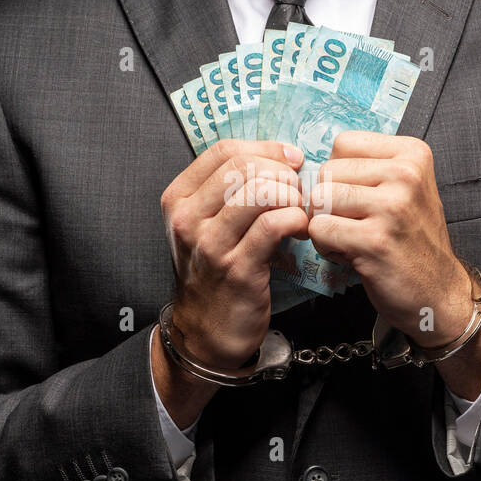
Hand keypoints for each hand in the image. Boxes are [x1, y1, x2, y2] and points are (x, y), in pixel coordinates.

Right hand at [155, 138, 308, 425]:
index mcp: (179, 198)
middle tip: (298, 192)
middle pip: (243, 166)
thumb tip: (282, 156)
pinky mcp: (237, 268)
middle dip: (282, 173)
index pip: (226, 151)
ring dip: (291, 196)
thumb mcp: (208, 224)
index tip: (291, 161)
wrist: (206, 331)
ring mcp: (210, 244)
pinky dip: (296, 219)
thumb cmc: (216, 272)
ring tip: (299, 212)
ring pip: (260, 191)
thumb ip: (231, 189)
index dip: (266, 149)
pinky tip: (301, 230)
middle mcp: (188, 218)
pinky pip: (274, 224)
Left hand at [306, 131, 472, 347]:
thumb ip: (368, 167)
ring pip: (319, 199)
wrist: (439, 292)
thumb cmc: (412, 240)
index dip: (340, 174)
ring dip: (325, 224)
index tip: (360, 198)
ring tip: (352, 238)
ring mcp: (391, 207)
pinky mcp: (374, 240)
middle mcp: (406, 174)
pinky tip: (351, 255)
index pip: (343, 143)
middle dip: (329, 201)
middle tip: (355, 224)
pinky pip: (319, 229)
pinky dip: (326, 246)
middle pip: (327, 171)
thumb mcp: (405, 189)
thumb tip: (310, 163)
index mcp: (413, 154)